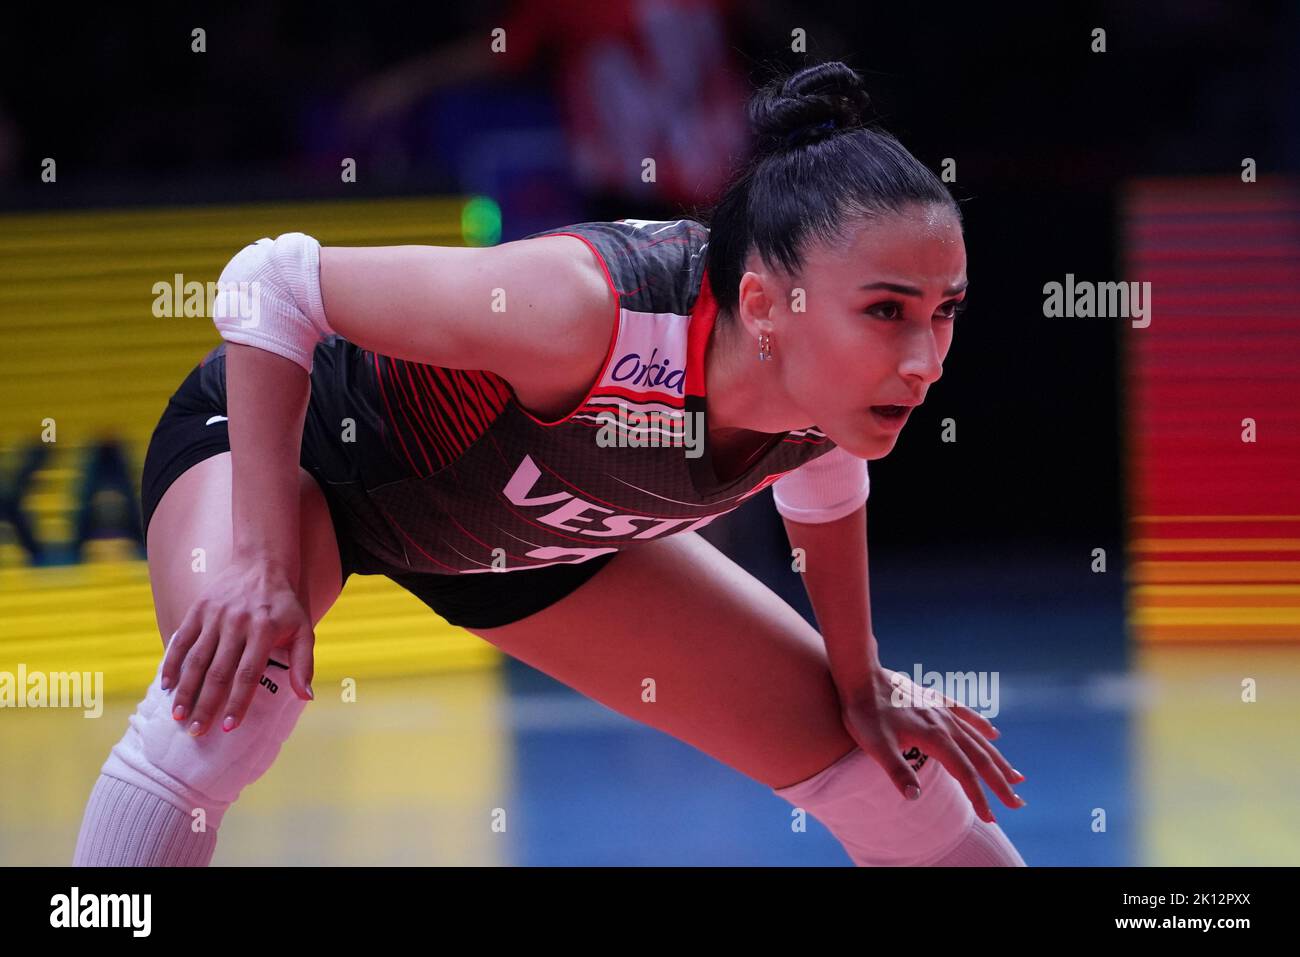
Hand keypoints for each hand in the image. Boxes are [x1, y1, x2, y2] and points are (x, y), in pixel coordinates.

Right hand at [161, 558, 315, 736]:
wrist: (262, 563)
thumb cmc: (285, 605)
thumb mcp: (303, 629)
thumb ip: (304, 663)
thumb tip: (306, 697)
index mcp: (264, 630)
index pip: (248, 674)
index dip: (237, 702)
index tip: (228, 727)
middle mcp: (237, 623)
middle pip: (218, 672)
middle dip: (206, 704)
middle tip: (197, 731)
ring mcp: (214, 616)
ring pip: (196, 659)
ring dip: (186, 690)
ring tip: (178, 716)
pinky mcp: (198, 609)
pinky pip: (181, 640)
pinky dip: (171, 663)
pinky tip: (166, 686)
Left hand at [839, 666, 1025, 822]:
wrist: (859, 675)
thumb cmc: (864, 713)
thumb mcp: (875, 745)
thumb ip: (896, 770)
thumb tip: (915, 797)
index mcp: (934, 738)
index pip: (965, 774)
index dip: (979, 797)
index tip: (991, 818)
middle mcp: (945, 723)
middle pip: (980, 758)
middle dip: (1000, 783)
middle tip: (1018, 803)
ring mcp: (941, 710)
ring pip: (977, 739)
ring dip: (998, 759)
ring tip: (1017, 777)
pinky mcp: (933, 700)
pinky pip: (965, 714)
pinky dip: (981, 725)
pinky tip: (993, 733)